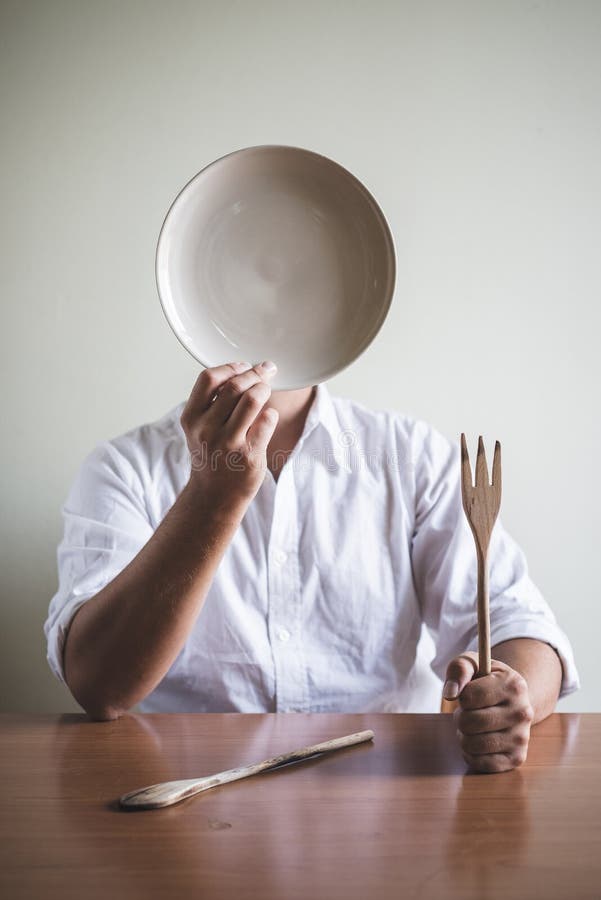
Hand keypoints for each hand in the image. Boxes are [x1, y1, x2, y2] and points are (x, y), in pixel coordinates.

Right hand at [180, 360, 278, 511]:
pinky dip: (271, 413)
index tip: (243, 366)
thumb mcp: (198, 427)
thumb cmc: (211, 454)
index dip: (230, 367)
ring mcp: (228, 443)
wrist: (214, 495)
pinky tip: (268, 416)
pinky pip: (267, 420)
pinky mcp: (249, 456)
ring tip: (266, 390)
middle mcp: (207, 430)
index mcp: (191, 418)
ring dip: (264, 389)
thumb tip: (240, 370)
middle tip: (266, 370)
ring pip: (252, 399)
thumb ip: (212, 401)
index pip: (209, 378)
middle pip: (235, 386)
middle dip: (255, 373)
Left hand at [443, 653, 533, 772]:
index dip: (462, 696)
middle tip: (469, 712)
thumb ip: (459, 670)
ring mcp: (522, 737)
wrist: (512, 700)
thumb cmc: (485, 680)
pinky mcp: (517, 758)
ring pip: (472, 744)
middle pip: (469, 722)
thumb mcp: (472, 664)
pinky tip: (478, 741)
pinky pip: (481, 763)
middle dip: (460, 717)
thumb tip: (450, 694)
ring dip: (463, 736)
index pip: (469, 696)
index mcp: (514, 685)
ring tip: (472, 726)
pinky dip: (471, 754)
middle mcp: (523, 712)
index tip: (470, 693)